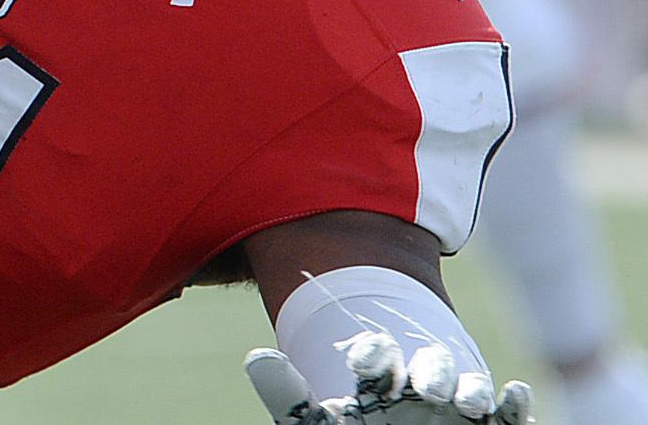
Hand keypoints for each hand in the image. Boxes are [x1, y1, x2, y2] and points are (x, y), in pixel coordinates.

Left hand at [247, 336, 531, 423]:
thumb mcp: (315, 423)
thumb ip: (289, 394)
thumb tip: (257, 355)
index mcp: (381, 381)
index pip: (379, 357)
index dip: (374, 352)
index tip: (365, 358)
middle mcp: (422, 388)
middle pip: (430, 365)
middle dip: (431, 368)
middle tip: (426, 386)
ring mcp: (459, 409)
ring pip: (470, 388)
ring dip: (470, 387)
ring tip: (465, 400)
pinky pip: (509, 415)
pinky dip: (514, 403)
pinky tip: (514, 393)